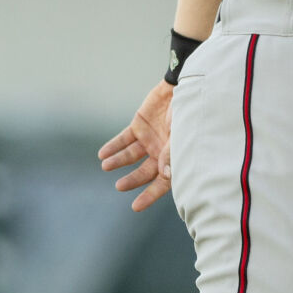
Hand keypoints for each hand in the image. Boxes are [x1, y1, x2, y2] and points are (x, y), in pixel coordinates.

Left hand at [98, 81, 174, 211]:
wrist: (184, 86)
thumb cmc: (190, 112)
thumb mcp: (183, 134)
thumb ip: (172, 153)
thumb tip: (164, 174)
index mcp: (176, 157)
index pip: (163, 182)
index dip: (150, 195)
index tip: (135, 207)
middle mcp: (161, 151)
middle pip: (145, 171)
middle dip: (132, 180)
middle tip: (119, 186)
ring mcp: (149, 138)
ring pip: (131, 156)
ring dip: (118, 162)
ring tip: (106, 166)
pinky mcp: (139, 125)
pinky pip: (123, 140)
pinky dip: (113, 147)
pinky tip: (102, 154)